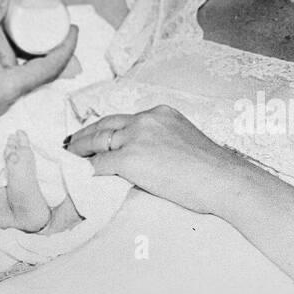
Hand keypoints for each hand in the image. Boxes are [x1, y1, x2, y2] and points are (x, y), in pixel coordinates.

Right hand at [0, 0, 77, 129]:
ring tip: (0, 21)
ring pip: (14, 68)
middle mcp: (6, 96)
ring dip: (10, 44)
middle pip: (34, 67)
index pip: (52, 67)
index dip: (66, 46)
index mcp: (11, 87)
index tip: (72, 27)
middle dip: (36, 40)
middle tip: (41, 18)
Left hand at [66, 105, 241, 214]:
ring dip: (81, 150)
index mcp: (160, 113)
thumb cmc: (213, 171)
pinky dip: (89, 170)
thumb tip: (151, 157)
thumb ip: (163, 142)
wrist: (222, 179)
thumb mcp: (185, 142)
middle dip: (85, 134)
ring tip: (70, 157)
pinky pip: (101, 164)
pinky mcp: (129, 158)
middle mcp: (146, 119)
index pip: (124, 119)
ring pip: (98, 141)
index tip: (95, 134)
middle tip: (71, 143)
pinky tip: (82, 176)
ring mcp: (136, 137)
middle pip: (105, 124)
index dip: (106, 127)